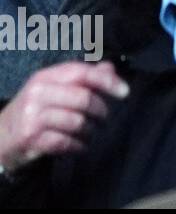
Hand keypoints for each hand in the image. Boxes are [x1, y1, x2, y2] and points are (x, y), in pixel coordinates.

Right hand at [0, 62, 128, 171]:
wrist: (0, 137)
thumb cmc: (33, 110)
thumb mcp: (53, 88)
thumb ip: (82, 78)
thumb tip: (110, 68)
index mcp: (45, 77)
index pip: (82, 72)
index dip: (107, 81)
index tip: (125, 92)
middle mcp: (37, 93)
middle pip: (84, 99)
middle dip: (101, 111)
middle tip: (103, 119)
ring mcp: (32, 116)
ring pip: (78, 122)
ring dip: (90, 131)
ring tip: (89, 132)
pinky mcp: (30, 138)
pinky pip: (66, 142)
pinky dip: (78, 145)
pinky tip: (79, 145)